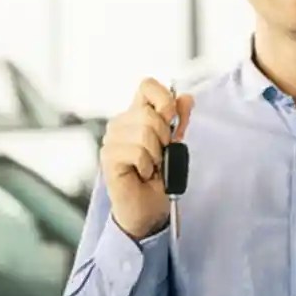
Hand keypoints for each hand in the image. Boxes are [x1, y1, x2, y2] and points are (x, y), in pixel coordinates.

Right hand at [100, 78, 193, 239]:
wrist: (148, 209)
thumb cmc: (159, 178)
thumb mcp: (176, 145)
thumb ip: (180, 120)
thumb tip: (187, 98)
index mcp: (137, 114)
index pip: (147, 85)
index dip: (164, 99)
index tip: (171, 120)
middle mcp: (121, 123)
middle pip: (149, 113)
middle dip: (165, 138)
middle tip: (161, 155)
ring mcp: (112, 139)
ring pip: (144, 132)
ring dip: (156, 155)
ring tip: (151, 166)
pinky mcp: (108, 157)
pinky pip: (137, 152)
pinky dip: (147, 166)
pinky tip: (142, 174)